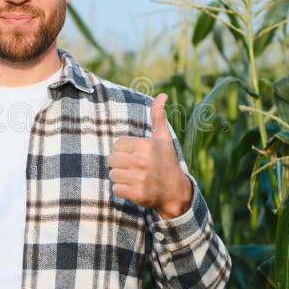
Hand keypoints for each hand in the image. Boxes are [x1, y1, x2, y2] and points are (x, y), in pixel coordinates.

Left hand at [108, 93, 192, 219]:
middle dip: (121, 164)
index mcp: (145, 145)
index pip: (118, 145)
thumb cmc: (167, 161)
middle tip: (135, 167)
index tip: (137, 155)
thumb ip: (158, 116)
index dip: (126, 150)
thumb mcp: (164, 138)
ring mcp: (139, 178)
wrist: (176, 191)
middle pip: (112, 160)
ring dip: (121, 177)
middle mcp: (142, 161)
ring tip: (135, 177)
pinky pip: (116, 189)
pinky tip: (135, 187)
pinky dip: (123, 190)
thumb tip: (162, 95)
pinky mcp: (136, 194)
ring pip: (113, 174)